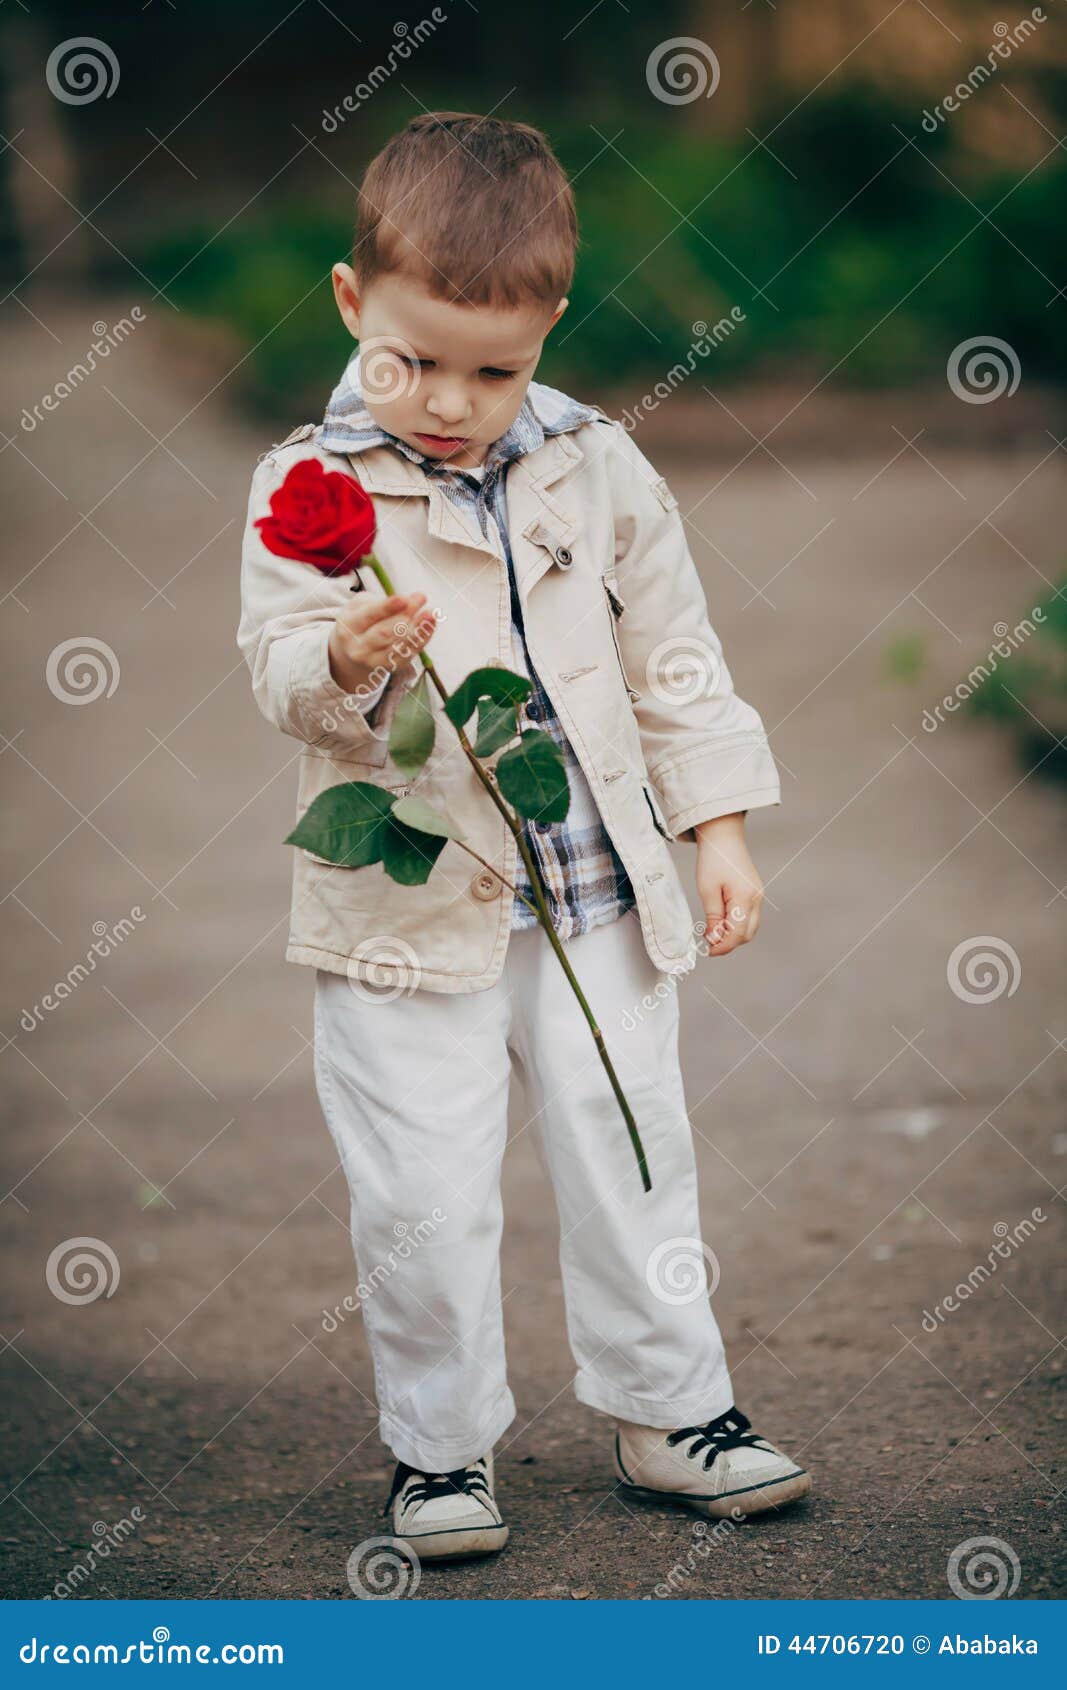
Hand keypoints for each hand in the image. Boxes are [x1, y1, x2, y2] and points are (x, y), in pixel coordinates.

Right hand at [328, 592, 435, 695]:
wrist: (352, 650)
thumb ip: (382, 601)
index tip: (404, 598)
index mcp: (348, 625)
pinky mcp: (388, 668)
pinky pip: (406, 655)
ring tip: (430, 614)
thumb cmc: (361, 620)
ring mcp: (373, 661)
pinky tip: (429, 627)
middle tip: (420, 598)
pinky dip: (420, 640)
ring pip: (397, 646)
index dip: (386, 608)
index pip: (368, 616)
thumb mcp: (361, 605)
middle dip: (405, 615)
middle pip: (384, 632)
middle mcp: (358, 647)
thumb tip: (411, 601)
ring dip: (417, 630)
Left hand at [693, 811, 763, 956]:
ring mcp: (757, 895)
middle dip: (729, 943)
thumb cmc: (713, 858)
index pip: (738, 934)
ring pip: (749, 926)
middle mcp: (756, 899)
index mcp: (746, 898)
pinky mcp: (753, 891)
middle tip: (709, 942)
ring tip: (712, 930)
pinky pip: (748, 916)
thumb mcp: (708, 889)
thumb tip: (715, 939)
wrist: (723, 835)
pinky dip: (736, 923)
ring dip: (733, 934)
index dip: (723, 946)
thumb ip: (713, 917)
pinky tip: (721, 920)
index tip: (708, 951)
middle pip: (747, 934)